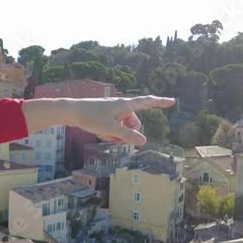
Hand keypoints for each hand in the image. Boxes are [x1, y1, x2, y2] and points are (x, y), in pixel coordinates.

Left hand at [23, 95, 175, 146]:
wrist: (70, 111)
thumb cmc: (90, 117)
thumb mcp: (110, 129)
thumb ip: (127, 136)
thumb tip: (143, 141)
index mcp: (125, 105)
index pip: (147, 102)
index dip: (160, 103)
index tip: (172, 101)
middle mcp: (121, 106)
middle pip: (134, 123)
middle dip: (128, 133)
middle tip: (116, 138)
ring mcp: (113, 111)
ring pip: (123, 128)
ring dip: (117, 135)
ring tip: (104, 134)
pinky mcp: (105, 116)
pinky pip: (114, 128)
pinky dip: (109, 133)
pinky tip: (99, 132)